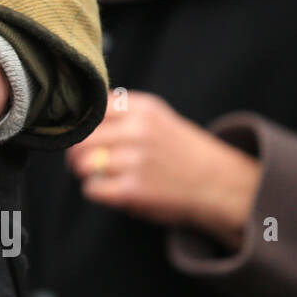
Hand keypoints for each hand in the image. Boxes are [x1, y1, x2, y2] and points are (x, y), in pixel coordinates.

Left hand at [66, 91, 261, 250]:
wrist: (221, 183)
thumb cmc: (180, 151)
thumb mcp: (156, 117)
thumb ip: (121, 109)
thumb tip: (78, 106)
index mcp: (142, 108)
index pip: (89, 109)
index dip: (79, 124)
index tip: (81, 134)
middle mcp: (139, 130)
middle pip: (80, 138)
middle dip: (75, 151)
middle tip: (80, 159)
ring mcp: (137, 160)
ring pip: (82, 163)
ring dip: (83, 172)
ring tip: (96, 174)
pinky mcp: (135, 189)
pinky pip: (93, 188)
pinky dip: (95, 191)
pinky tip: (107, 189)